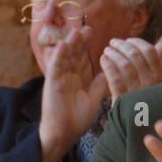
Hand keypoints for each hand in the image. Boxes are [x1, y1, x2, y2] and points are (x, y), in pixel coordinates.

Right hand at [37, 28, 109, 161]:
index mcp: (79, 78)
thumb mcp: (93, 99)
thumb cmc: (77, 119)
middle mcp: (68, 75)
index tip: (96, 34)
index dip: (88, 46)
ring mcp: (59, 78)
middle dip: (80, 41)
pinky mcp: (52, 83)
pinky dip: (59, 56)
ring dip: (70, 44)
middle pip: (74, 54)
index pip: (83, 58)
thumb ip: (100, 85)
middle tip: (88, 28)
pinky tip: (64, 45)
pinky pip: (55, 67)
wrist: (63, 133)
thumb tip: (110, 71)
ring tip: (76, 31)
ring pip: (65, 57)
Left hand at [100, 37, 161, 98]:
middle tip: (112, 42)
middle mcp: (150, 82)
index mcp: (160, 76)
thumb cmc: (151, 102)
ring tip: (106, 50)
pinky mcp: (124, 100)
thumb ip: (158, 61)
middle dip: (122, 46)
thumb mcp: (160, 82)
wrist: (143, 129)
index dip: (137, 42)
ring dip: (113, 54)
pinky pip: (115, 79)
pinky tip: (103, 60)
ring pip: (124, 65)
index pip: (150, 52)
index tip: (127, 40)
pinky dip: (108, 66)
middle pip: (135, 56)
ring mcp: (137, 91)